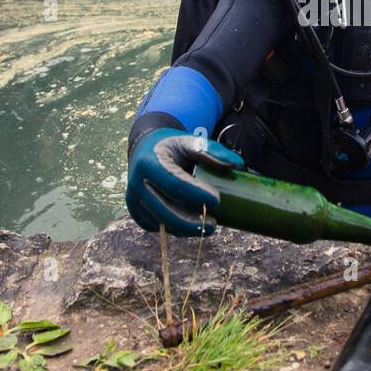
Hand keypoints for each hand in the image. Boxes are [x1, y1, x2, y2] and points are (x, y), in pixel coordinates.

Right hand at [126, 128, 242, 236]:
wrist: (145, 150)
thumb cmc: (172, 147)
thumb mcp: (190, 141)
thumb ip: (212, 151)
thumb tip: (237, 165)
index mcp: (150, 162)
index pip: (173, 183)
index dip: (195, 194)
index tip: (217, 200)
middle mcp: (137, 182)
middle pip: (164, 210)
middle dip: (190, 222)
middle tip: (214, 224)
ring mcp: (133, 199)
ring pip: (160, 222)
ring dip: (184, 229)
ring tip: (206, 227)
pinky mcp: (136, 211)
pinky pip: (155, 227)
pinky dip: (174, 229)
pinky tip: (189, 227)